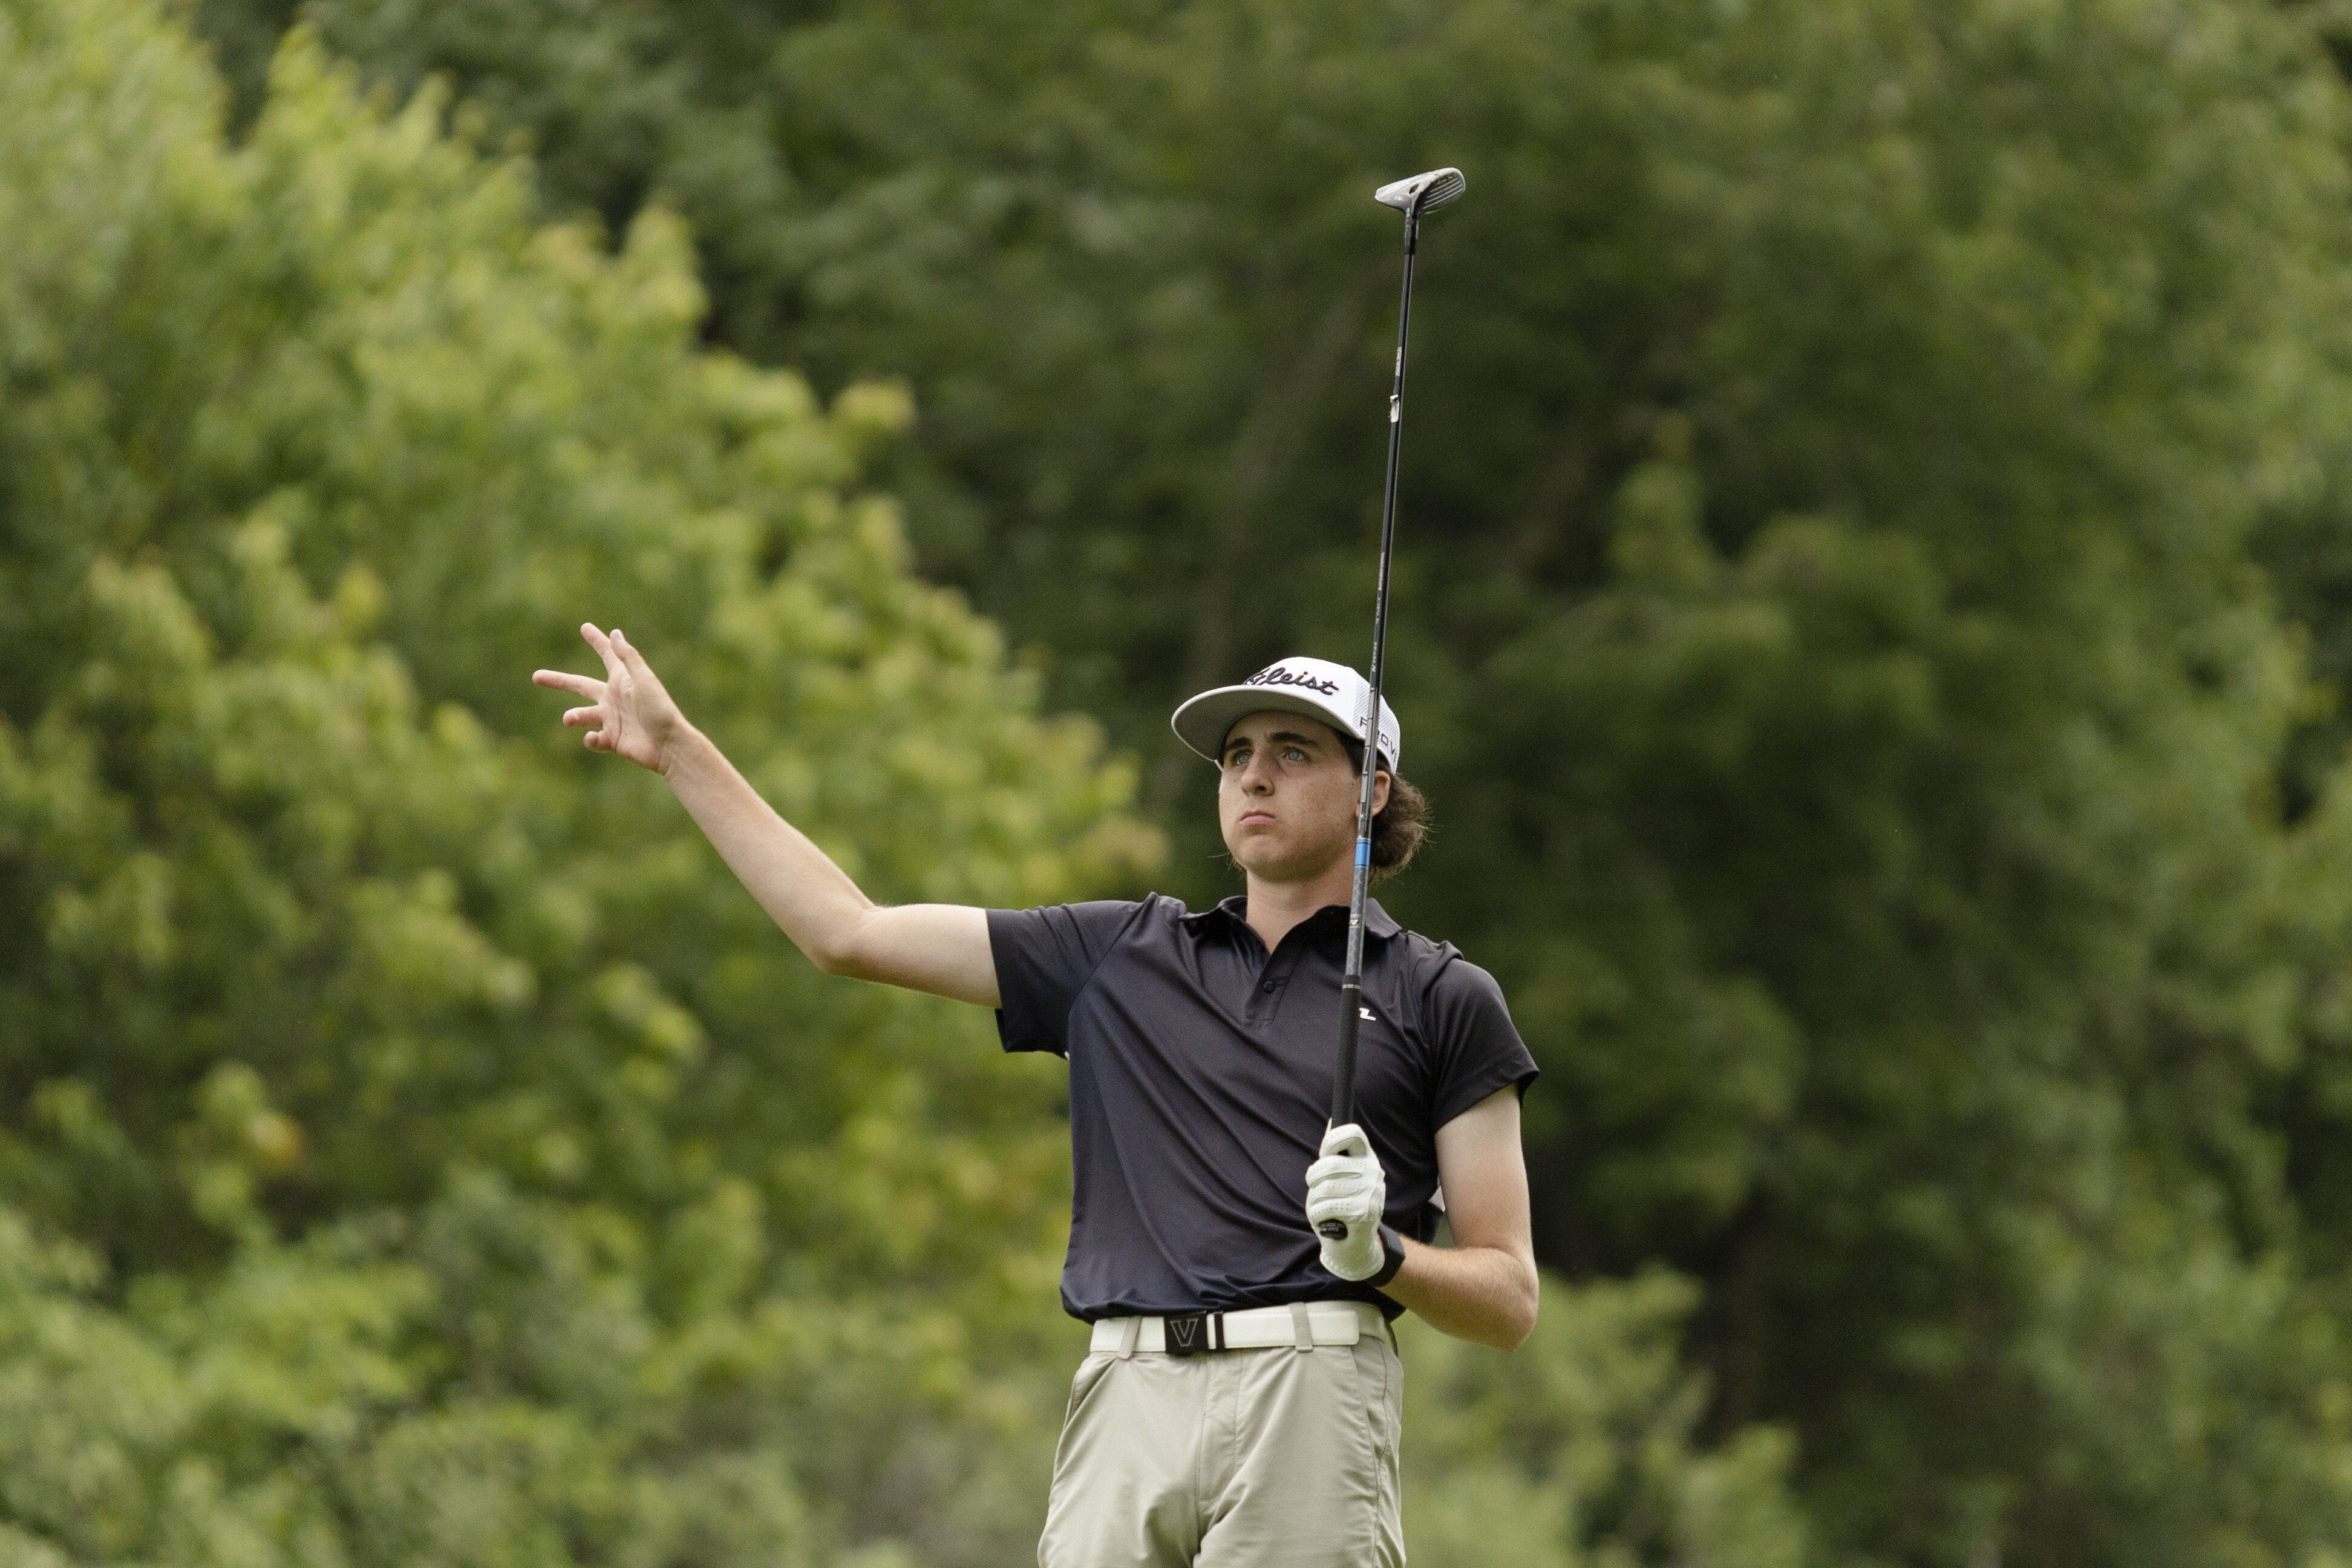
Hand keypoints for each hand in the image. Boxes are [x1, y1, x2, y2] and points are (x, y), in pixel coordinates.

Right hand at [531, 624, 688, 772]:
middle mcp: (614, 698)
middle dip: (558, 680)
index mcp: (622, 680)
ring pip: (582, 715)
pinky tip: (596, 739)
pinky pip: (594, 739)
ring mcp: (612, 720)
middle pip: (580, 686)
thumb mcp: (643, 680)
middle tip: (536, 676)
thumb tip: (615, 633)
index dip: (597, 641)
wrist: (669, 745)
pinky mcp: (612, 740)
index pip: (607, 656)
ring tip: (569, 718)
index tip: (585, 627)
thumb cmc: (660, 710)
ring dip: (573, 716)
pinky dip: (591, 740)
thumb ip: (628, 657)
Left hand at [1306, 1122, 1387, 1280]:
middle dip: (1313, 1178)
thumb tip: (1331, 1121)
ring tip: (1322, 1210)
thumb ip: (1335, 1154)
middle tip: (1315, 1190)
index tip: (1324, 1155)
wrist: (1355, 1247)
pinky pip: (1324, 1207)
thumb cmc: (1341, 1207)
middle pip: (1329, 1164)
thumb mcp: (1339, 1178)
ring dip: (1313, 1202)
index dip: (1331, 1140)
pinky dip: (1316, 1216)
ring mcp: (1370, 1192)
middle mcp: (1373, 1172)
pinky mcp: (1363, 1212)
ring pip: (1323, 1188)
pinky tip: (1325, 1222)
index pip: (1352, 1132)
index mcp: (1368, 1159)